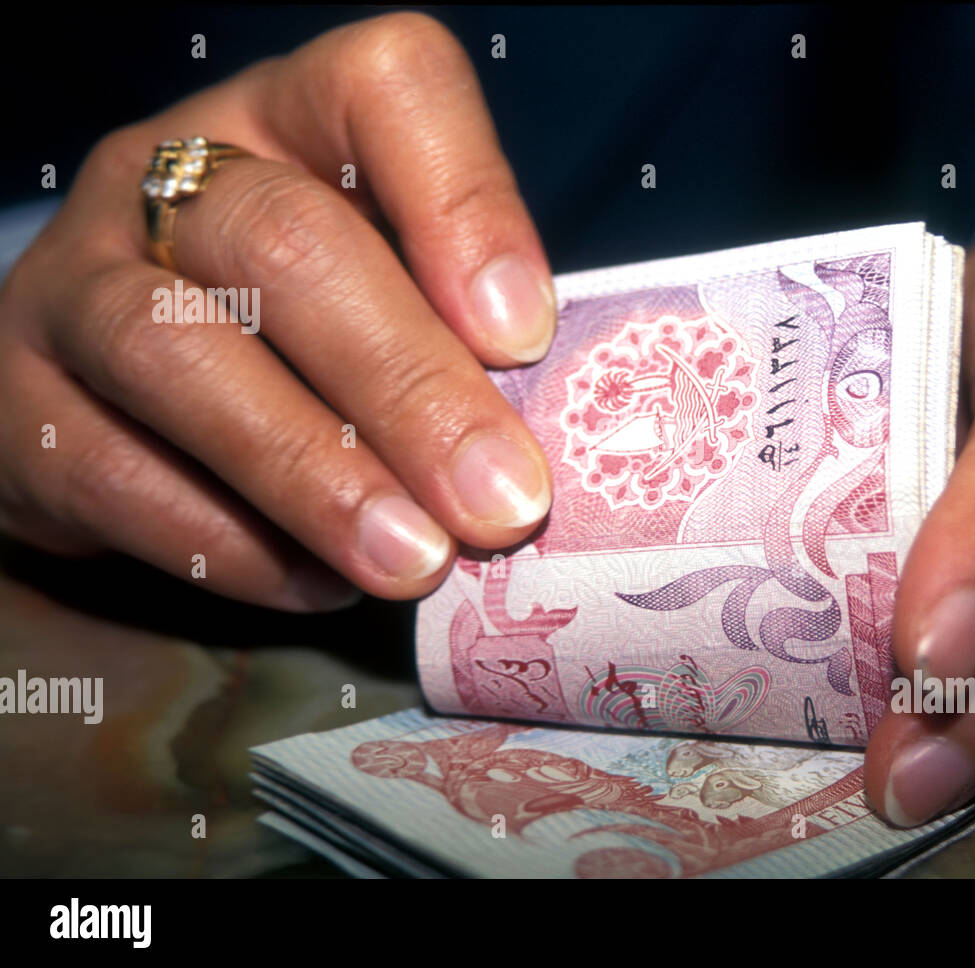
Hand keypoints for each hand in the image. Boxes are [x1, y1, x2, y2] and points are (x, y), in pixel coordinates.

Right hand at [0, 13, 555, 609]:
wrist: (113, 392)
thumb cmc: (300, 335)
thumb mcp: (387, 294)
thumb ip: (455, 339)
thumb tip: (525, 452)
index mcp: (296, 120)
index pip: (386, 87)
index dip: (465, 205)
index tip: (525, 337)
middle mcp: (172, 175)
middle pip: (285, 243)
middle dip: (408, 385)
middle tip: (500, 502)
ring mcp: (76, 280)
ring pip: (178, 355)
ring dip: (315, 474)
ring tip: (415, 560)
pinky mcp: (14, 403)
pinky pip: (110, 473)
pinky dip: (231, 544)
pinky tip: (319, 584)